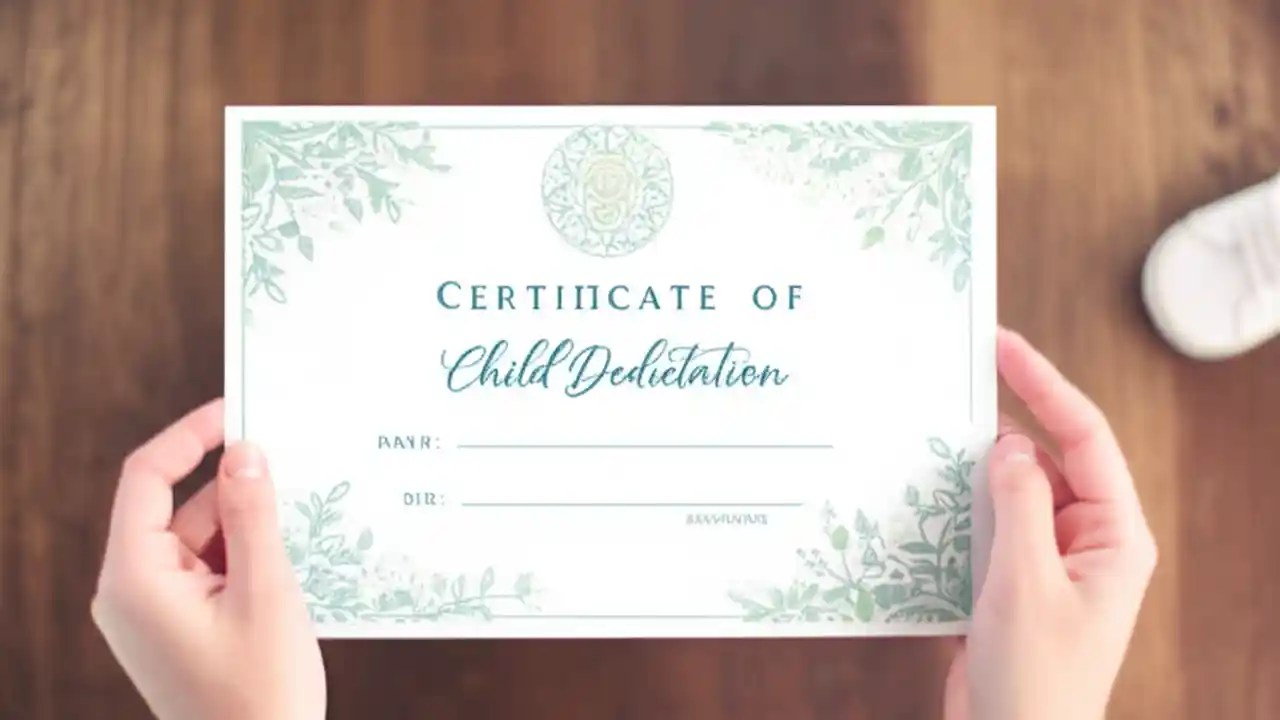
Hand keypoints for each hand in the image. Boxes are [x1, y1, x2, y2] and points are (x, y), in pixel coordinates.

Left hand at [92, 399, 324, 719]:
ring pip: (199, 538)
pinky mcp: (177, 628)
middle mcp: (131, 590)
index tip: (239, 410)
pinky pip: (208, 569)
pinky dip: (247, 555)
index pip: (147, 478)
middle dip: (234, 485)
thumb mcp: (267, 592)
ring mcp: (153, 612)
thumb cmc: (262, 692)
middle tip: (296, 463)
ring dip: (248, 524)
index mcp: (135, 578)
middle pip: (178, 507)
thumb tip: (245, 451)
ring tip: (305, 522)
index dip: (191, 435)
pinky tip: (292, 556)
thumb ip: (254, 515)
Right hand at [945, 330, 1157, 719]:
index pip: (1084, 439)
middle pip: (1044, 459)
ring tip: (924, 438)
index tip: (1003, 345)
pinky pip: (986, 526)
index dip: (1045, 384)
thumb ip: (1020, 504)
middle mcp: (1085, 541)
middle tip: (951, 383)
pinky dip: (955, 510)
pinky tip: (918, 497)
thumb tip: (1008, 441)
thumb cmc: (1035, 679)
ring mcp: (1047, 562)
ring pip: (1009, 492)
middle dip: (1000, 424)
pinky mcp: (1011, 583)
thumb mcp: (1025, 583)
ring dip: (969, 471)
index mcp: (1113, 537)